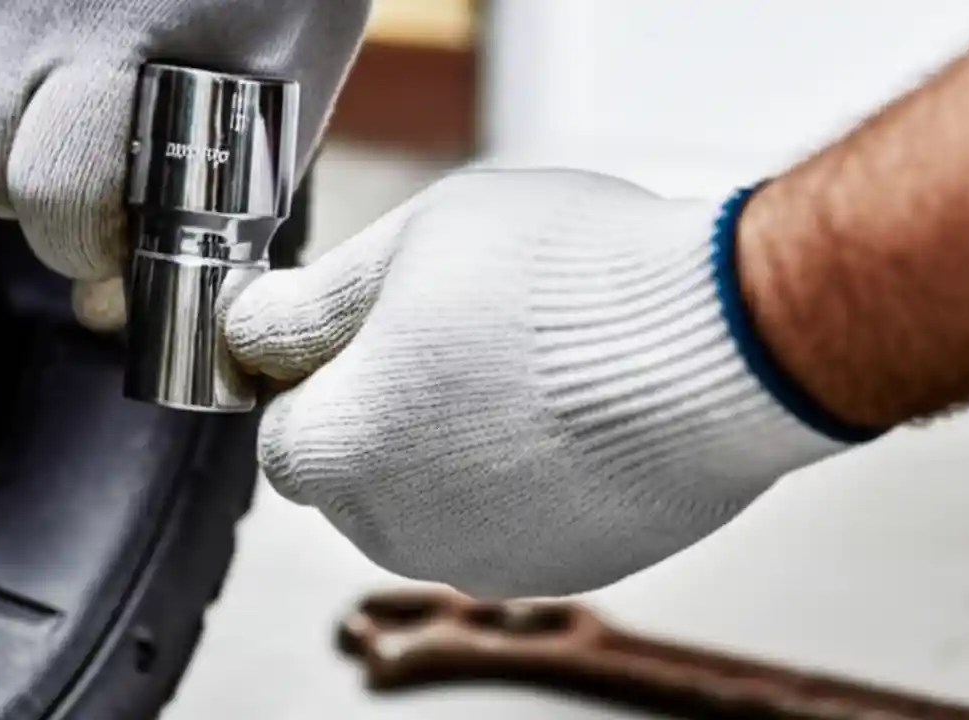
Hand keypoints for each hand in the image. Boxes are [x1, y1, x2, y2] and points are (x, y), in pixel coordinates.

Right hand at [0, 0, 368, 329]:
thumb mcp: (279, 105)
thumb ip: (213, 211)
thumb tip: (105, 304)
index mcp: (135, 42)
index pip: (58, 188)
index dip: (83, 243)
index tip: (120, 244)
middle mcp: (42, 9)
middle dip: (35, 214)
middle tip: (90, 202)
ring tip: (45, 147)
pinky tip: (5, 105)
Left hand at [223, 168, 847, 597]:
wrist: (717, 343)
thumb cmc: (562, 284)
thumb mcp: (407, 246)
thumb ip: (308, 303)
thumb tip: (252, 328)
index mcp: (341, 453)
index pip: (283, 435)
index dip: (311, 376)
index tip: (352, 333)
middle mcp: (401, 529)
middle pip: (355, 476)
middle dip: (380, 410)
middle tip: (447, 332)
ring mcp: (488, 559)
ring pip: (433, 501)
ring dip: (451, 444)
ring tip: (519, 365)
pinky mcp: (567, 566)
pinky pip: (512, 520)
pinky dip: (522, 476)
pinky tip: (569, 411)